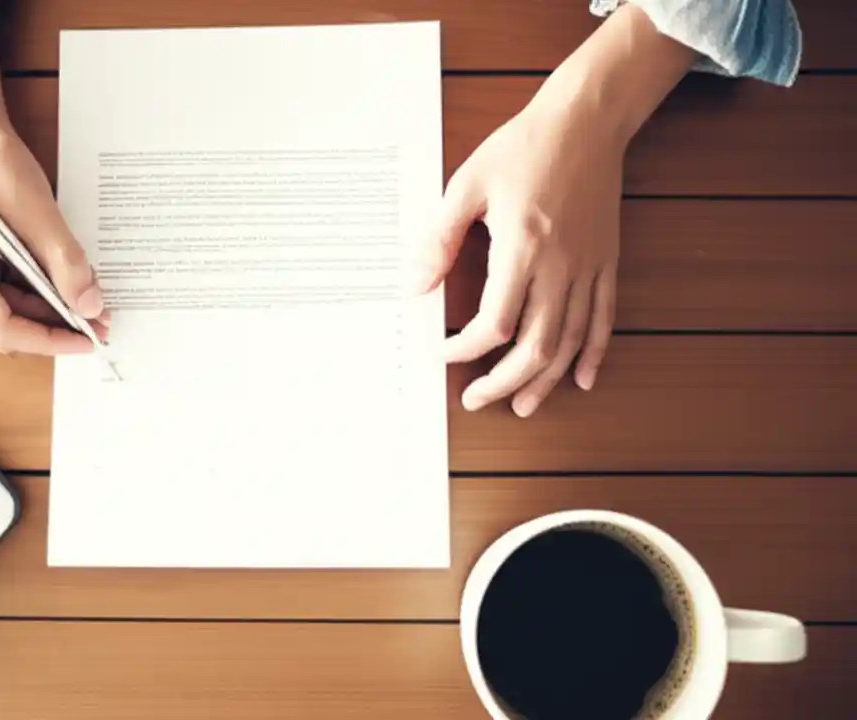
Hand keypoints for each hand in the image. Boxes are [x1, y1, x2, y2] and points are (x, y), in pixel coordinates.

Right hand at [0, 128, 106, 354]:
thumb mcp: (37, 213)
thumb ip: (65, 264)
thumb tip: (91, 307)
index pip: (4, 329)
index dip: (50, 340)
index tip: (88, 340)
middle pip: (6, 320)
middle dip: (55, 322)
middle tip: (99, 321)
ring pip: (8, 304)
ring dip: (49, 305)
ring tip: (90, 301)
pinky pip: (4, 284)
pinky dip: (37, 285)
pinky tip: (66, 281)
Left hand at [415, 91, 623, 416]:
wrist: (586, 120)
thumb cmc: (524, 148)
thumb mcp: (467, 185)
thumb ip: (440, 240)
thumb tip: (415, 286)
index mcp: (521, 248)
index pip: (494, 323)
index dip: (466, 349)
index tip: (443, 351)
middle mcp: (559, 265)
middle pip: (536, 346)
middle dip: (504, 382)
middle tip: (477, 399)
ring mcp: (588, 266)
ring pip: (571, 341)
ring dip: (545, 380)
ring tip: (522, 405)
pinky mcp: (606, 261)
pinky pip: (604, 317)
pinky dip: (594, 353)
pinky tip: (581, 379)